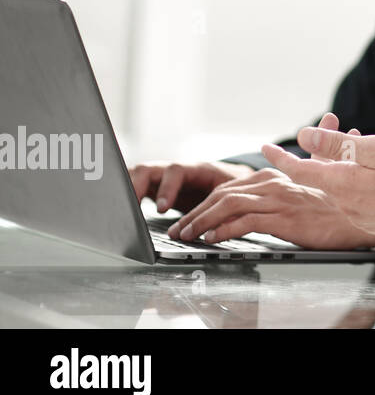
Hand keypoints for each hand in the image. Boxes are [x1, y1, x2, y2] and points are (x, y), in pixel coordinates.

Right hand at [129, 160, 254, 213]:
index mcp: (196, 169)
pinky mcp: (155, 189)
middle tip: (130, 209)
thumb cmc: (234, 186)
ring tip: (120, 211)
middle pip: (147, 169)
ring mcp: (162, 179)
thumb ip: (226, 207)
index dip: (167, 188)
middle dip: (136, 187)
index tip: (162, 208)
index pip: (175, 171)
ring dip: (126, 191)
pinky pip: (135, 188)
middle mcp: (175, 171)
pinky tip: (121, 213)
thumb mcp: (233, 194)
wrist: (233, 181)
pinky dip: (126, 198)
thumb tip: (223, 225)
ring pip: (137, 176)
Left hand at [167, 167, 374, 249]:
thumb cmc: (334, 208)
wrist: (359, 219)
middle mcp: (274, 183)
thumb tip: (259, 195)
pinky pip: (246, 221)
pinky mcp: (285, 218)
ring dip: (202, 222)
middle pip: (223, 194)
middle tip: (179, 230)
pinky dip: (224, 230)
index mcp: (276, 176)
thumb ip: (284, 187)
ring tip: (187, 236)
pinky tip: (212, 239)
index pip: (229, 187)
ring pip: (228, 205)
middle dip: (195, 213)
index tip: (189, 218)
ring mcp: (279, 199)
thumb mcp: (306, 191)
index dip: (204, 203)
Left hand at [262, 127, 374, 238]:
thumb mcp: (374, 149)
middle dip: (323, 153)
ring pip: (340, 185)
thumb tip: (305, 135)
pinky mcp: (371, 221)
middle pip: (321, 176)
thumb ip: (336, 143)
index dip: (280, 158)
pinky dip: (355, 180)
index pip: (298, 170)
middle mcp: (343, 203)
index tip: (265, 149)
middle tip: (333, 127)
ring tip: (361, 142)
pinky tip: (374, 170)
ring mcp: (357, 215)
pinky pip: (354, 197)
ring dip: (343, 165)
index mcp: (340, 183)